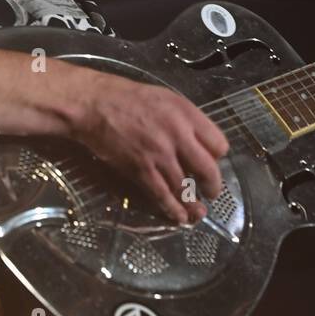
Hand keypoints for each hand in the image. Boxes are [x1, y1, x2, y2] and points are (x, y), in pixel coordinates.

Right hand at [74, 76, 228, 224]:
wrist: (96, 105)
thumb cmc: (130, 98)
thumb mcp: (167, 99)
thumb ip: (187, 120)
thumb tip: (200, 144)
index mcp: (187, 115)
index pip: (218, 144)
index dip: (217, 157)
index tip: (212, 162)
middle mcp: (178, 135)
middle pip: (208, 170)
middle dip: (212, 186)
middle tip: (211, 193)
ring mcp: (159, 155)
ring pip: (185, 187)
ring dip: (193, 204)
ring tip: (197, 213)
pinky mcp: (141, 170)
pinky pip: (162, 195)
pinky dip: (172, 209)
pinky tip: (179, 217)